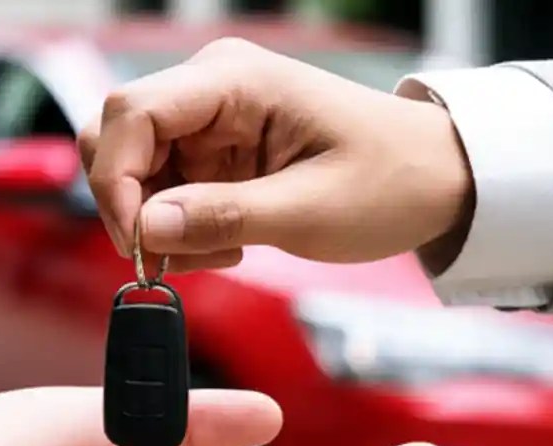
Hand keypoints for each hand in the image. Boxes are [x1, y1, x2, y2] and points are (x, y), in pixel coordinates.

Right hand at [78, 38, 475, 273]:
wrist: (435, 180)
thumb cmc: (391, 181)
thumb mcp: (311, 211)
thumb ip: (223, 218)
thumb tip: (146, 229)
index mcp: (233, 79)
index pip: (131, 113)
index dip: (117, 182)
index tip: (139, 244)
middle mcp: (209, 88)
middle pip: (116, 138)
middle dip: (129, 205)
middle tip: (166, 259)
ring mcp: (208, 120)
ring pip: (133, 170)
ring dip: (156, 224)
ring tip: (219, 254)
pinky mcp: (214, 153)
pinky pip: (162, 190)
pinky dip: (176, 228)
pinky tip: (225, 247)